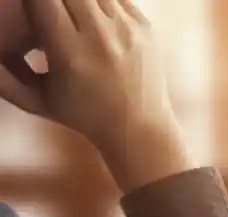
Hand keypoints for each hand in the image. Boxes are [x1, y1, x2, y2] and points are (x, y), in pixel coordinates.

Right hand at [0, 0, 196, 192]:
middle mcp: (101, 38)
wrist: (139, 127)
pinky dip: (99, 0)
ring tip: (69, 13)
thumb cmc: (81, 115)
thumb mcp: (35, 101)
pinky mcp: (146, 27)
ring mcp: (128, 30)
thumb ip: (4, 78)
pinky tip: (90, 13)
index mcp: (70, 54)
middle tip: (49, 9)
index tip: (30, 5)